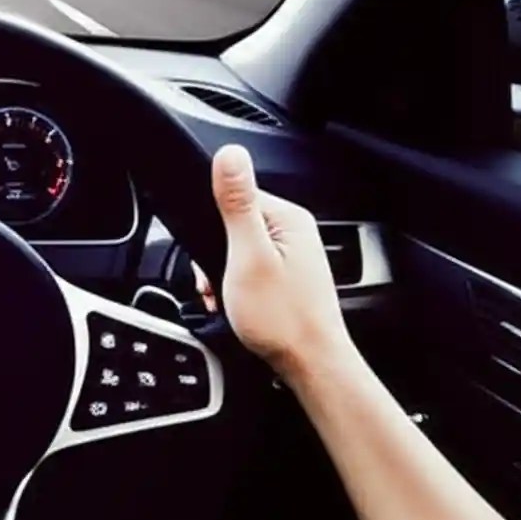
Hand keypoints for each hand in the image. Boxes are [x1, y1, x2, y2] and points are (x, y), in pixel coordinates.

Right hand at [210, 145, 354, 379]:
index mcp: (287, 218)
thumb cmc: (283, 319)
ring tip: (229, 298)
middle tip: (220, 283)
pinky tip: (236, 305)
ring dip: (221, 274)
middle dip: (214, 256)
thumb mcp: (249, 257)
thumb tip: (230, 153)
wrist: (309, 366)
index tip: (212, 257)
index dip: (211, 228)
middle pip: (231, 224)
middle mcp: (293, 231)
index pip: (233, 197)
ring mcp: (291, 255)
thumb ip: (237, 204)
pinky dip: (234, 287)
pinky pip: (247, 268)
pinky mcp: (285, 276)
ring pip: (235, 250)